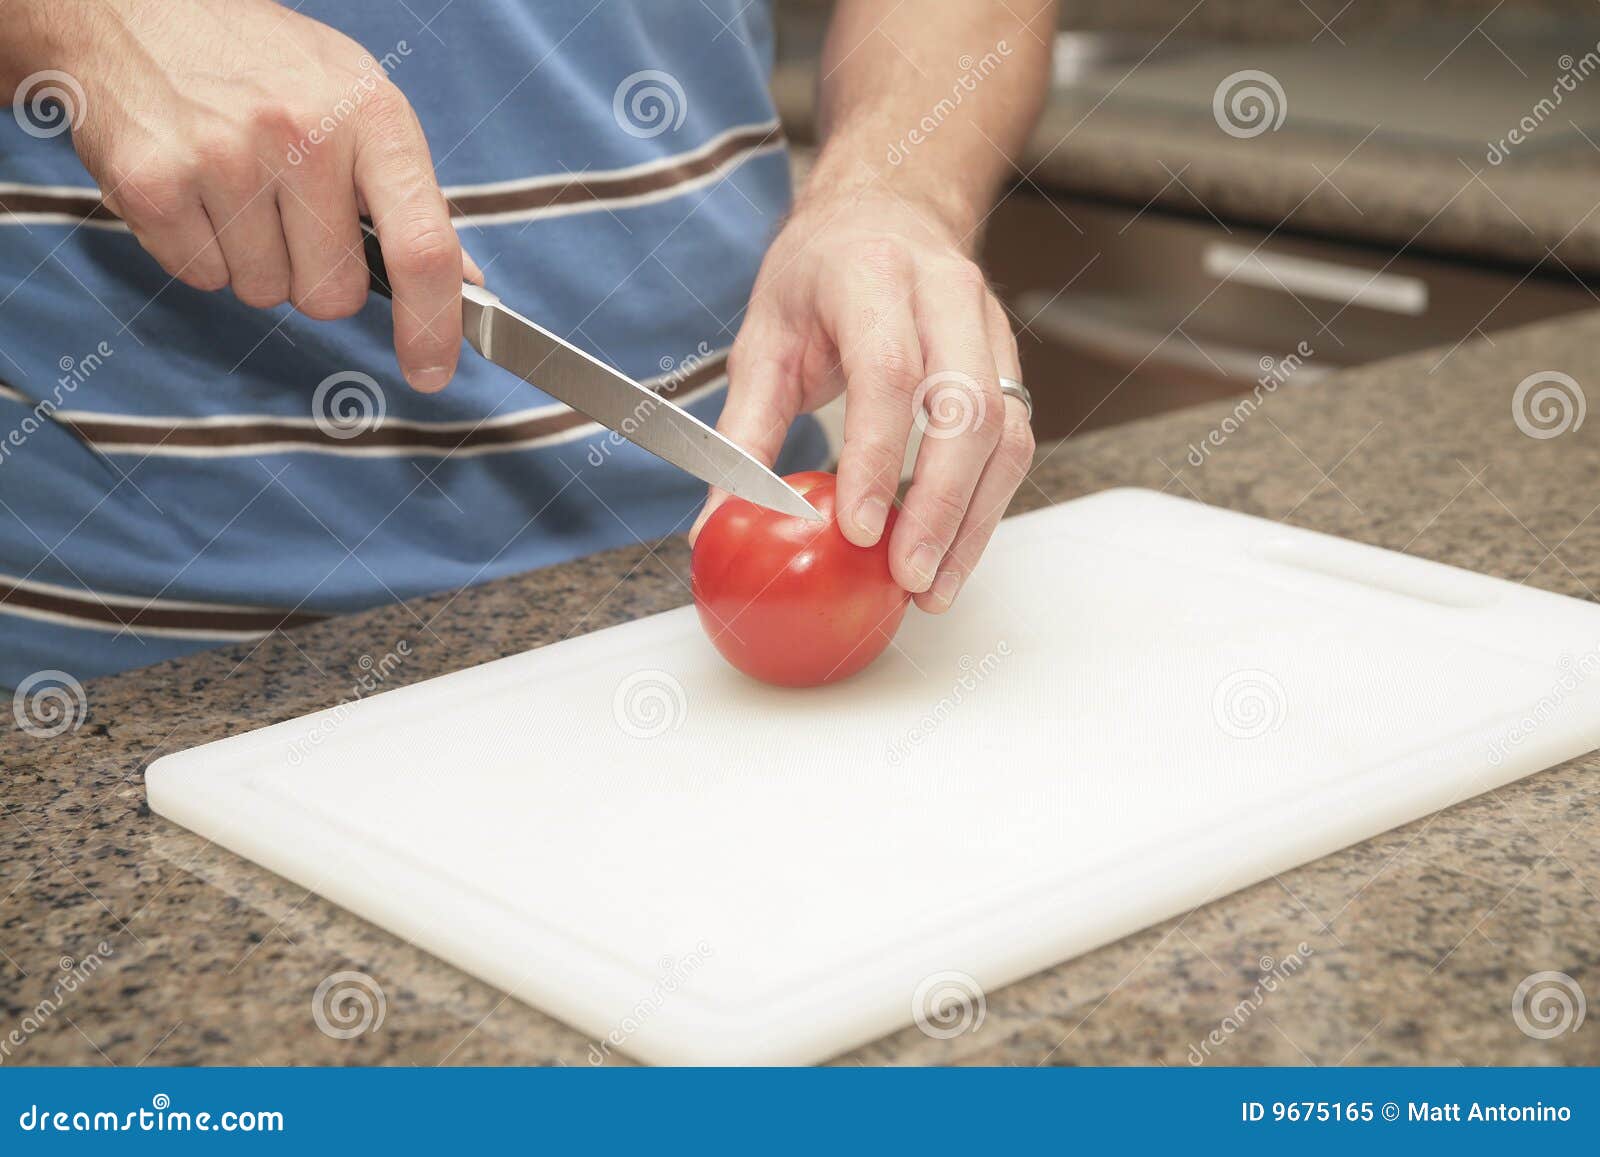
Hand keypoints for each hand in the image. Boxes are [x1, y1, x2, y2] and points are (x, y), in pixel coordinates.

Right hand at [47, 0, 478, 389]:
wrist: (135, 8)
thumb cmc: (265, 62)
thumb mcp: (359, 101)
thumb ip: (413, 196)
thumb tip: (466, 282)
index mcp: (373, 118)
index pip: (424, 248)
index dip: (432, 327)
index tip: (432, 373)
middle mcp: (304, 136)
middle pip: (332, 296)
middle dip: (315, 275)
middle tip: (291, 210)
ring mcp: (224, 159)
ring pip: (264, 293)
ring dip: (254, 260)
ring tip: (237, 185)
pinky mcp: (153, 183)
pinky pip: (201, 278)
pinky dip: (200, 250)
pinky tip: (196, 188)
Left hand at [701, 186, 1034, 612]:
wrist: (886, 212)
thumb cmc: (817, 277)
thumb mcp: (762, 339)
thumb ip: (742, 432)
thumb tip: (717, 523)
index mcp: (873, 274)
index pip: (888, 371)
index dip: (876, 457)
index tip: (858, 531)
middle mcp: (946, 293)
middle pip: (967, 407)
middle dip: (941, 505)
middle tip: (907, 578)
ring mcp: (989, 327)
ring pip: (1006, 431)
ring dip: (974, 520)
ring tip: (933, 588)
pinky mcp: (1010, 364)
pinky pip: (1014, 442)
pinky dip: (986, 506)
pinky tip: (951, 554)